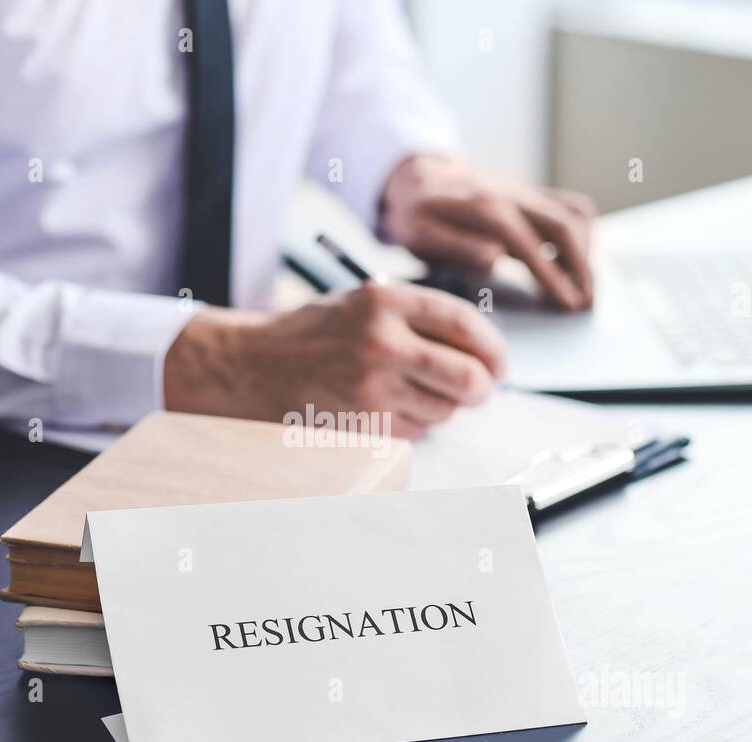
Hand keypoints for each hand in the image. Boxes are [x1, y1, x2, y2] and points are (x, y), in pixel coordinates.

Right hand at [163, 284, 506, 438]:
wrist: (252, 366)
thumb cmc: (308, 335)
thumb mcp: (362, 303)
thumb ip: (417, 319)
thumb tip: (477, 349)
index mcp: (385, 301)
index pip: (465, 323)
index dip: (493, 348)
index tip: (499, 363)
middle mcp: (382, 341)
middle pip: (467, 376)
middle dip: (480, 389)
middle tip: (478, 390)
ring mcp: (372, 386)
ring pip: (443, 410)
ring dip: (439, 407)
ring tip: (407, 392)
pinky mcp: (363, 423)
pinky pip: (415, 432)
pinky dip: (412, 425)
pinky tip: (383, 407)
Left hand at [379, 154, 595, 309]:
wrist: (419, 178)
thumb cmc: (417, 214)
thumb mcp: (419, 233)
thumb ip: (455, 245)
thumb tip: (494, 257)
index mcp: (485, 209)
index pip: (531, 244)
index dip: (554, 276)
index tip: (569, 304)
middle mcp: (512, 197)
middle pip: (564, 226)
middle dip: (582, 266)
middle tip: (589, 302)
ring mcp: (525, 194)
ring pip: (574, 214)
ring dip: (588, 250)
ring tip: (589, 286)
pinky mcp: (532, 196)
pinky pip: (570, 206)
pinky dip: (585, 231)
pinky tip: (581, 258)